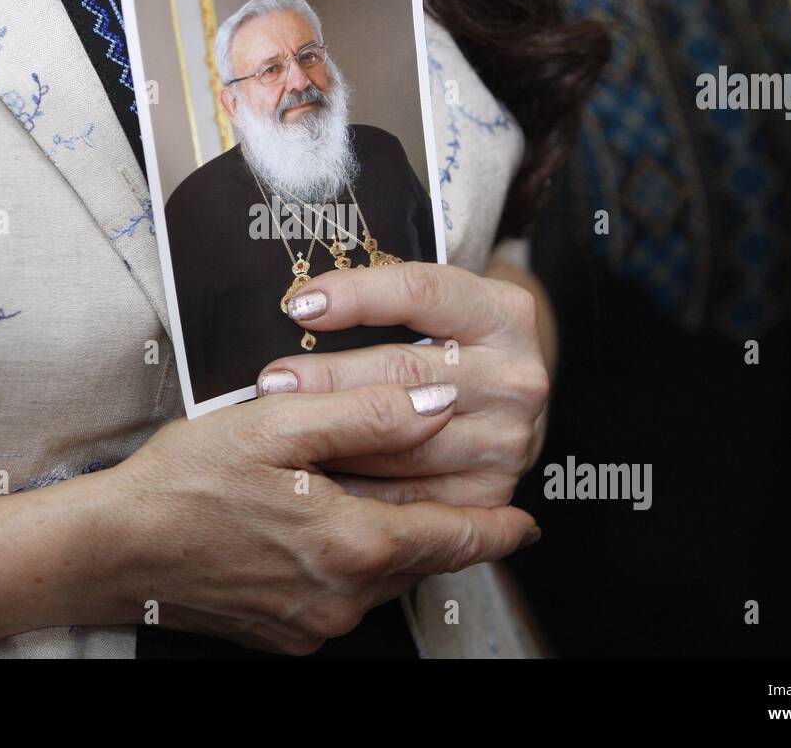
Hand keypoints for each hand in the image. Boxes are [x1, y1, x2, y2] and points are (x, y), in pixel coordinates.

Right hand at [97, 381, 538, 654]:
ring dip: (391, 543)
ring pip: (381, 578)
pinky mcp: (285, 636)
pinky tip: (319, 529)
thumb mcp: (273, 425)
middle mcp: (342, 598)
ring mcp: (312, 624)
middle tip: (457, 495)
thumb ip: (365, 414)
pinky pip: (341, 597)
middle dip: (442, 529)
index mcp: (351, 544)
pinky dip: (349, 564)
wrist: (110, 552)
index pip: (453, 539)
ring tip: (378, 501)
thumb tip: (437, 405)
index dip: (497, 530)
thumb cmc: (183, 482)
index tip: (526, 523)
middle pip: (419, 559)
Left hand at [257, 261, 548, 508]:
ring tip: (280, 429)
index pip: (424, 293)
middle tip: (273, 381)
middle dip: (331, 377)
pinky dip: (354, 488)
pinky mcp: (487, 494)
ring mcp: (507, 442)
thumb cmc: (442, 345)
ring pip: (405, 440)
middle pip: (408, 371)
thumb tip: (302, 307)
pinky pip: (407, 497)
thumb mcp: (432, 308)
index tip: (302, 306)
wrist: (499, 403)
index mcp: (505, 314)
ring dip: (334, 437)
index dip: (360, 296)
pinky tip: (311, 476)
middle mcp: (517, 379)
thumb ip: (384, 302)